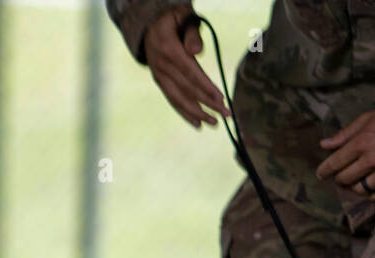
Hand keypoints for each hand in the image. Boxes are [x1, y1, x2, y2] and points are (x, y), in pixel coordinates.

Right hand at [145, 6, 228, 128]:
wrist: (148, 20)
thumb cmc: (173, 18)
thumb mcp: (183, 16)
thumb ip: (192, 33)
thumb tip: (196, 52)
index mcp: (168, 48)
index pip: (191, 72)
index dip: (206, 87)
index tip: (222, 99)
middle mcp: (161, 64)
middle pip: (187, 88)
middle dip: (208, 103)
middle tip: (226, 114)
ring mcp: (158, 74)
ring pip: (178, 98)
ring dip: (197, 113)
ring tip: (214, 123)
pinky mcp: (158, 80)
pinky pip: (171, 99)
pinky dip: (184, 113)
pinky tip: (198, 124)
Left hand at [317, 109, 374, 201]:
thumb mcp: (366, 120)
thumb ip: (344, 135)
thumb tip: (324, 145)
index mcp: (362, 143)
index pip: (335, 163)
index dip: (324, 170)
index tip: (320, 174)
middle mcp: (372, 160)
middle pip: (345, 179)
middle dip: (338, 179)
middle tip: (339, 176)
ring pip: (361, 189)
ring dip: (354, 187)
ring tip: (355, 182)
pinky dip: (371, 195)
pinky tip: (370, 189)